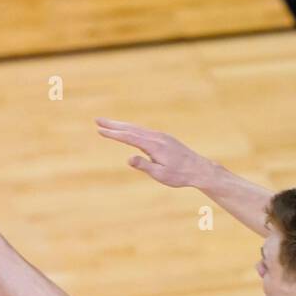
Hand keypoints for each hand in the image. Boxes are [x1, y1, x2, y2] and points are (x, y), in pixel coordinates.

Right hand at [96, 118, 215, 189]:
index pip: (129, 137)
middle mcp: (156, 137)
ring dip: (121, 125)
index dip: (113, 134)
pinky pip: (144, 130)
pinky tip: (127, 129)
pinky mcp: (163, 138)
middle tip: (97, 120)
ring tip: (107, 124)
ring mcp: (160, 136)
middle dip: (113, 124)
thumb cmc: (179, 175)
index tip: (99, 130)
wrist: (199, 169)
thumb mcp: (160, 174)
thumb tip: (128, 158)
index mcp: (154, 145)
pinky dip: (132, 128)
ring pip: (137, 128)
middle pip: (131, 128)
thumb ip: (144, 165)